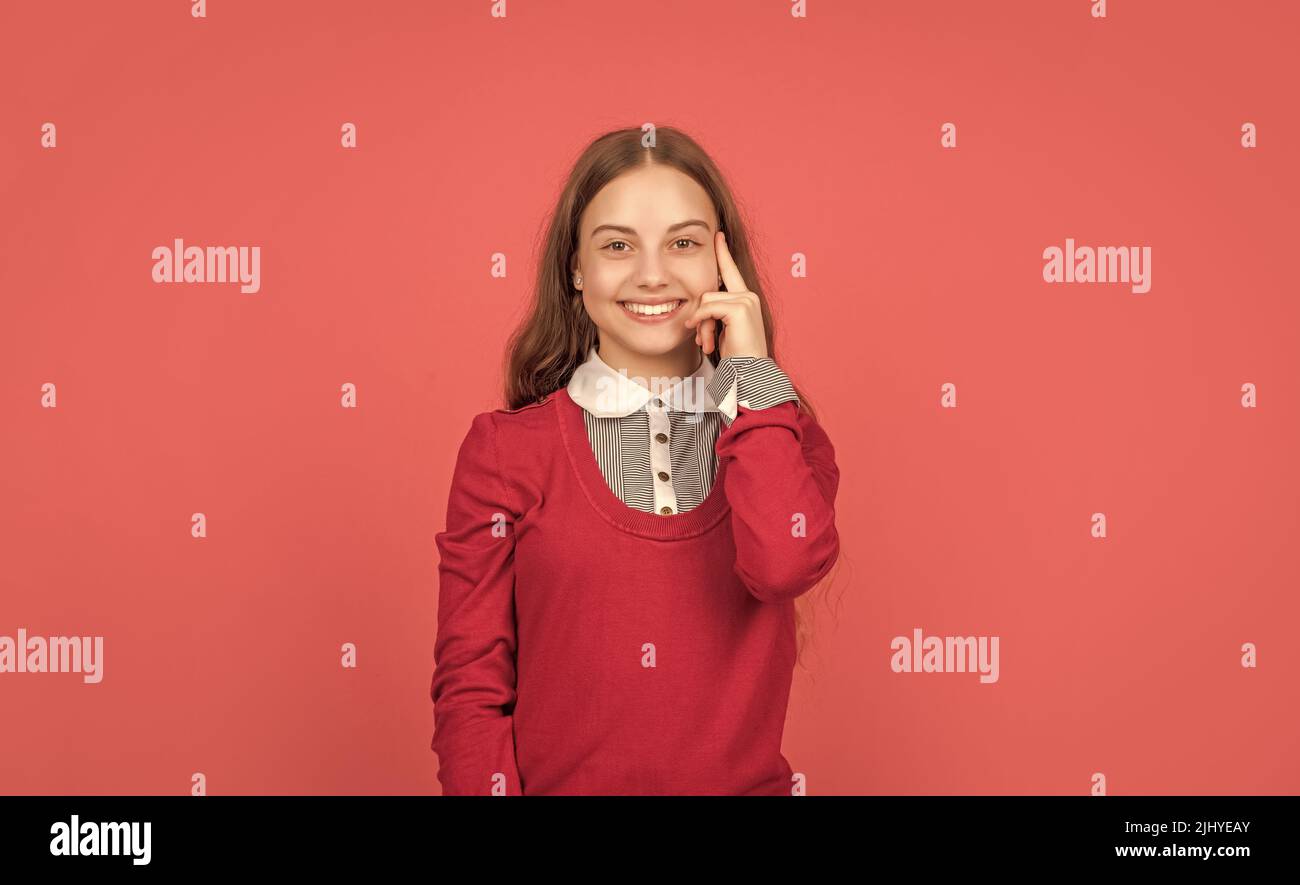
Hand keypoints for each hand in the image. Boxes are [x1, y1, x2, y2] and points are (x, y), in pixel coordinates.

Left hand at [684, 231, 768, 359]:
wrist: (750, 372)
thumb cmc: (737, 356)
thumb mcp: (723, 331)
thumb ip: (714, 315)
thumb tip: (695, 312)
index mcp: (745, 299)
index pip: (731, 271)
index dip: (722, 253)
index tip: (717, 236)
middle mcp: (748, 296)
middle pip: (708, 292)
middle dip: (700, 316)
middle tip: (702, 339)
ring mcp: (746, 300)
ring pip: (706, 300)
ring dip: (701, 325)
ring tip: (706, 343)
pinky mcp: (740, 308)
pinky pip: (708, 309)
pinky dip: (701, 323)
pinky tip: (704, 339)